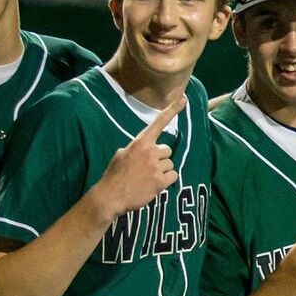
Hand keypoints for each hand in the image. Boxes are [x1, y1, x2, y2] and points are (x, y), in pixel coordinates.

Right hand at [93, 98, 184, 216]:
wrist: (110, 196)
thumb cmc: (114, 175)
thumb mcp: (121, 155)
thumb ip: (135, 148)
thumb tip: (144, 149)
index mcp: (140, 143)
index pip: (158, 123)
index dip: (172, 110)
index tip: (184, 99)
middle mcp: (150, 151)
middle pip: (167, 150)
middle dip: (160, 158)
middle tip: (146, 168)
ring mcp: (156, 166)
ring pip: (170, 164)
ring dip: (162, 171)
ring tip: (147, 178)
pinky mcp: (161, 181)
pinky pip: (173, 176)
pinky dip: (166, 181)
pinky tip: (153, 184)